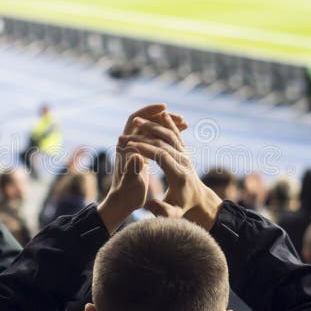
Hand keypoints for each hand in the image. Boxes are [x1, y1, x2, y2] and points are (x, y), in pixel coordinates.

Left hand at [97, 105, 187, 232]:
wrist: (124, 202)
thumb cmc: (128, 196)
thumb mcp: (131, 185)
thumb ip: (132, 170)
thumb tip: (136, 156)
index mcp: (124, 146)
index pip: (133, 120)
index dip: (148, 112)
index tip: (164, 109)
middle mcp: (128, 143)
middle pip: (144, 121)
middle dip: (163, 117)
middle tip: (182, 118)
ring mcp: (136, 147)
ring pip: (152, 128)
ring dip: (167, 124)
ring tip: (186, 123)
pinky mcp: (144, 152)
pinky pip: (157, 137)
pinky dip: (168, 133)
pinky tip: (183, 132)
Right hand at [121, 113, 221, 229]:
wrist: (198, 198)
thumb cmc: (182, 206)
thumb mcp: (174, 213)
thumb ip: (163, 211)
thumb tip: (150, 206)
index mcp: (179, 174)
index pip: (162, 157)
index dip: (145, 149)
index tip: (128, 147)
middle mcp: (184, 161)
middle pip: (163, 143)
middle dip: (143, 137)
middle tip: (123, 136)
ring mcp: (185, 153)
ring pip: (169, 133)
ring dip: (153, 125)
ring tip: (136, 121)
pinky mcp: (184, 149)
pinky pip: (175, 132)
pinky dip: (166, 121)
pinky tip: (157, 112)